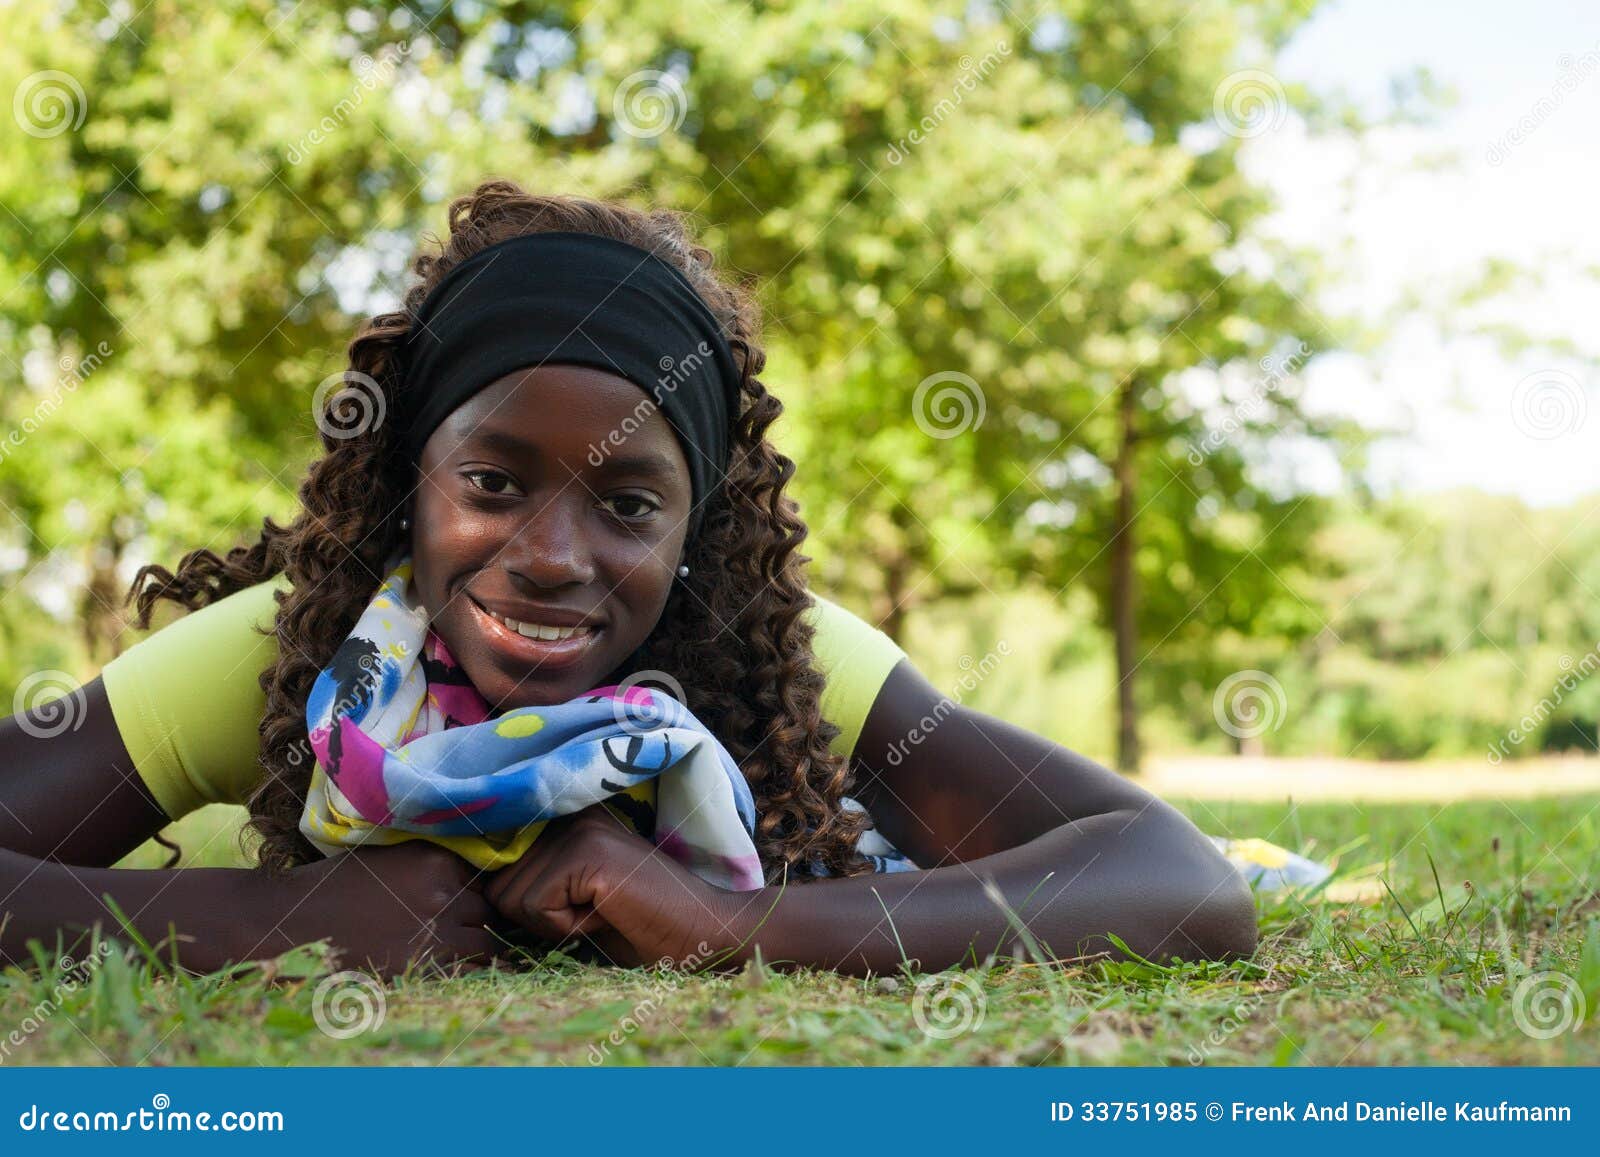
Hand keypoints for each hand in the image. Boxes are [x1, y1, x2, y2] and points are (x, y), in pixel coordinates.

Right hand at [242, 841, 499, 977]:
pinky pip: (473, 965)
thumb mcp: (388, 854)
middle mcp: (444, 890)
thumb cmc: (336, 885)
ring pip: (487, 937)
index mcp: (435, 858)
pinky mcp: (429, 962)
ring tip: (468, 948)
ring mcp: (440, 928)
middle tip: (463, 924)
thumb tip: (460, 870)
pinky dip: (473, 967)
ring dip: (479, 942)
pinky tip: (465, 967)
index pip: (482, 872)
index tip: (465, 896)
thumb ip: (427, 861)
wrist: (299, 921)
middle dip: (477, 914)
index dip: (472, 887)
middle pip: (486, 904)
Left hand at [484, 804, 739, 968]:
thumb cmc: (640, 926)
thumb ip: (532, 884)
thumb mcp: (573, 901)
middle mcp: (566, 813)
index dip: (512, 895)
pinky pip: (536, 907)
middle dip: (537, 917)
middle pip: (496, 885)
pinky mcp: (587, 852)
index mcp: (563, 817)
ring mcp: (577, 827)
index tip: (561, 906)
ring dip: (552, 924)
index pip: (493, 859)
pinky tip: (608, 914)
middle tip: (594, 911)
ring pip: (510, 899)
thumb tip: (468, 892)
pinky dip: (567, 928)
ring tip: (603, 911)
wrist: (703, 933)